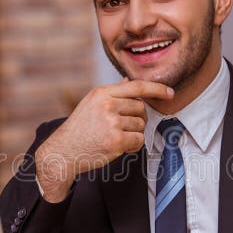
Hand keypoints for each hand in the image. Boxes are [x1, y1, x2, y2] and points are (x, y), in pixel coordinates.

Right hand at [35, 79, 173, 201]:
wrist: (63, 151)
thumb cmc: (79, 128)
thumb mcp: (91, 104)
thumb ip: (112, 94)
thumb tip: (128, 81)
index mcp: (102, 93)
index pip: (136, 86)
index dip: (156, 89)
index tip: (169, 92)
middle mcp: (107, 104)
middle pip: (141, 108)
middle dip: (136, 120)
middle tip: (120, 128)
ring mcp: (112, 122)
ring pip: (141, 125)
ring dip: (133, 134)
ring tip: (114, 138)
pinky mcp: (116, 140)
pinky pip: (138, 140)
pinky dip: (132, 146)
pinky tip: (118, 147)